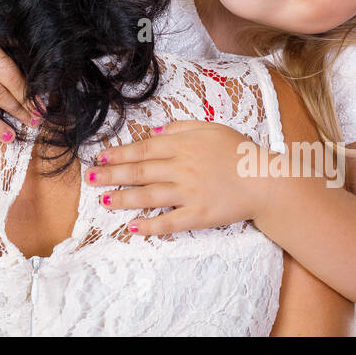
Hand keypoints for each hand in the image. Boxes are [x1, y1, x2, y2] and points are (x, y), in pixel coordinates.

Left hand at [80, 120, 269, 234]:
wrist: (266, 179)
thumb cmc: (239, 152)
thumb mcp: (211, 128)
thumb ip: (180, 127)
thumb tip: (153, 132)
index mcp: (183, 145)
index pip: (142, 150)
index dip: (119, 154)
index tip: (100, 158)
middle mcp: (182, 168)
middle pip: (139, 172)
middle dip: (111, 175)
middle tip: (90, 180)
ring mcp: (189, 193)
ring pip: (148, 196)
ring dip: (123, 199)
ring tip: (104, 201)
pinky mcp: (198, 215)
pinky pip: (169, 222)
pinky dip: (150, 226)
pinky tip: (133, 227)